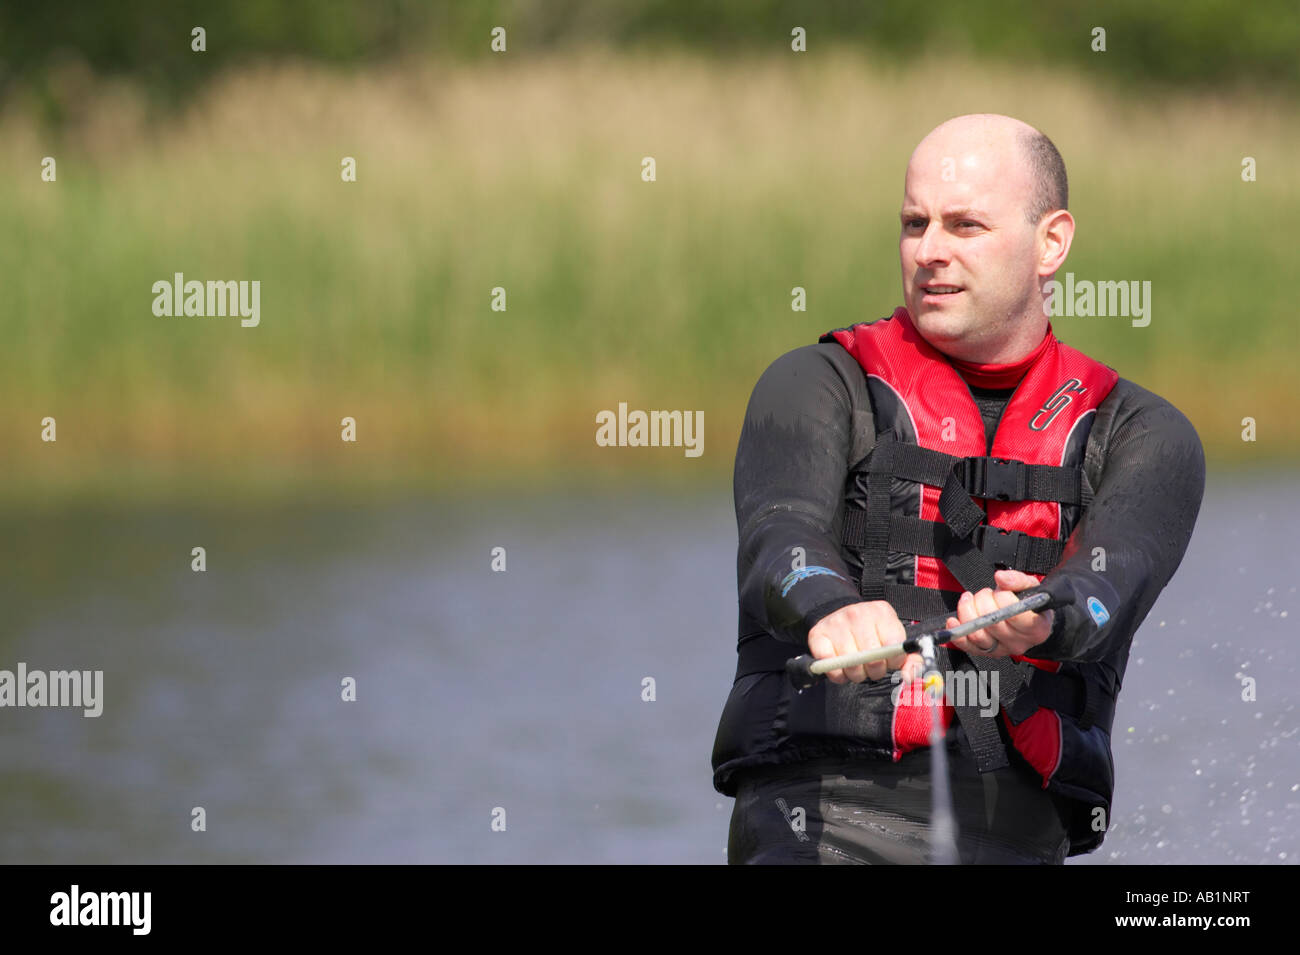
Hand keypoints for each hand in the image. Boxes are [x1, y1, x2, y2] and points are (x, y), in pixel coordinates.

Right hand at [807, 600, 922, 684]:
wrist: (838, 614)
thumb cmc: (871, 633)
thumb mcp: (893, 639)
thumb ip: (909, 660)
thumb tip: (908, 677)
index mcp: (881, 612)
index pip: (893, 646)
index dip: (893, 661)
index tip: (890, 661)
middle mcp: (858, 613)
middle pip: (872, 658)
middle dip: (875, 670)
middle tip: (873, 667)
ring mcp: (836, 622)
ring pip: (851, 664)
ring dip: (856, 674)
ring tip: (858, 666)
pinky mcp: (817, 634)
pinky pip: (830, 666)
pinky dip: (837, 674)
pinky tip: (842, 667)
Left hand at [945, 569, 1053, 658]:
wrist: (1026, 619)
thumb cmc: (1029, 603)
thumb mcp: (1031, 587)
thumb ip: (1018, 580)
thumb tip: (1001, 578)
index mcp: (1037, 628)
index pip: (1014, 614)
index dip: (1002, 597)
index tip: (1000, 589)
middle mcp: (1020, 643)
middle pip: (992, 622)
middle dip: (983, 600)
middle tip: (986, 593)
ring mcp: (1002, 650)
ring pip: (977, 633)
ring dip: (967, 611)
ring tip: (970, 599)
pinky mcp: (985, 652)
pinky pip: (967, 646)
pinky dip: (958, 632)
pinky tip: (954, 621)